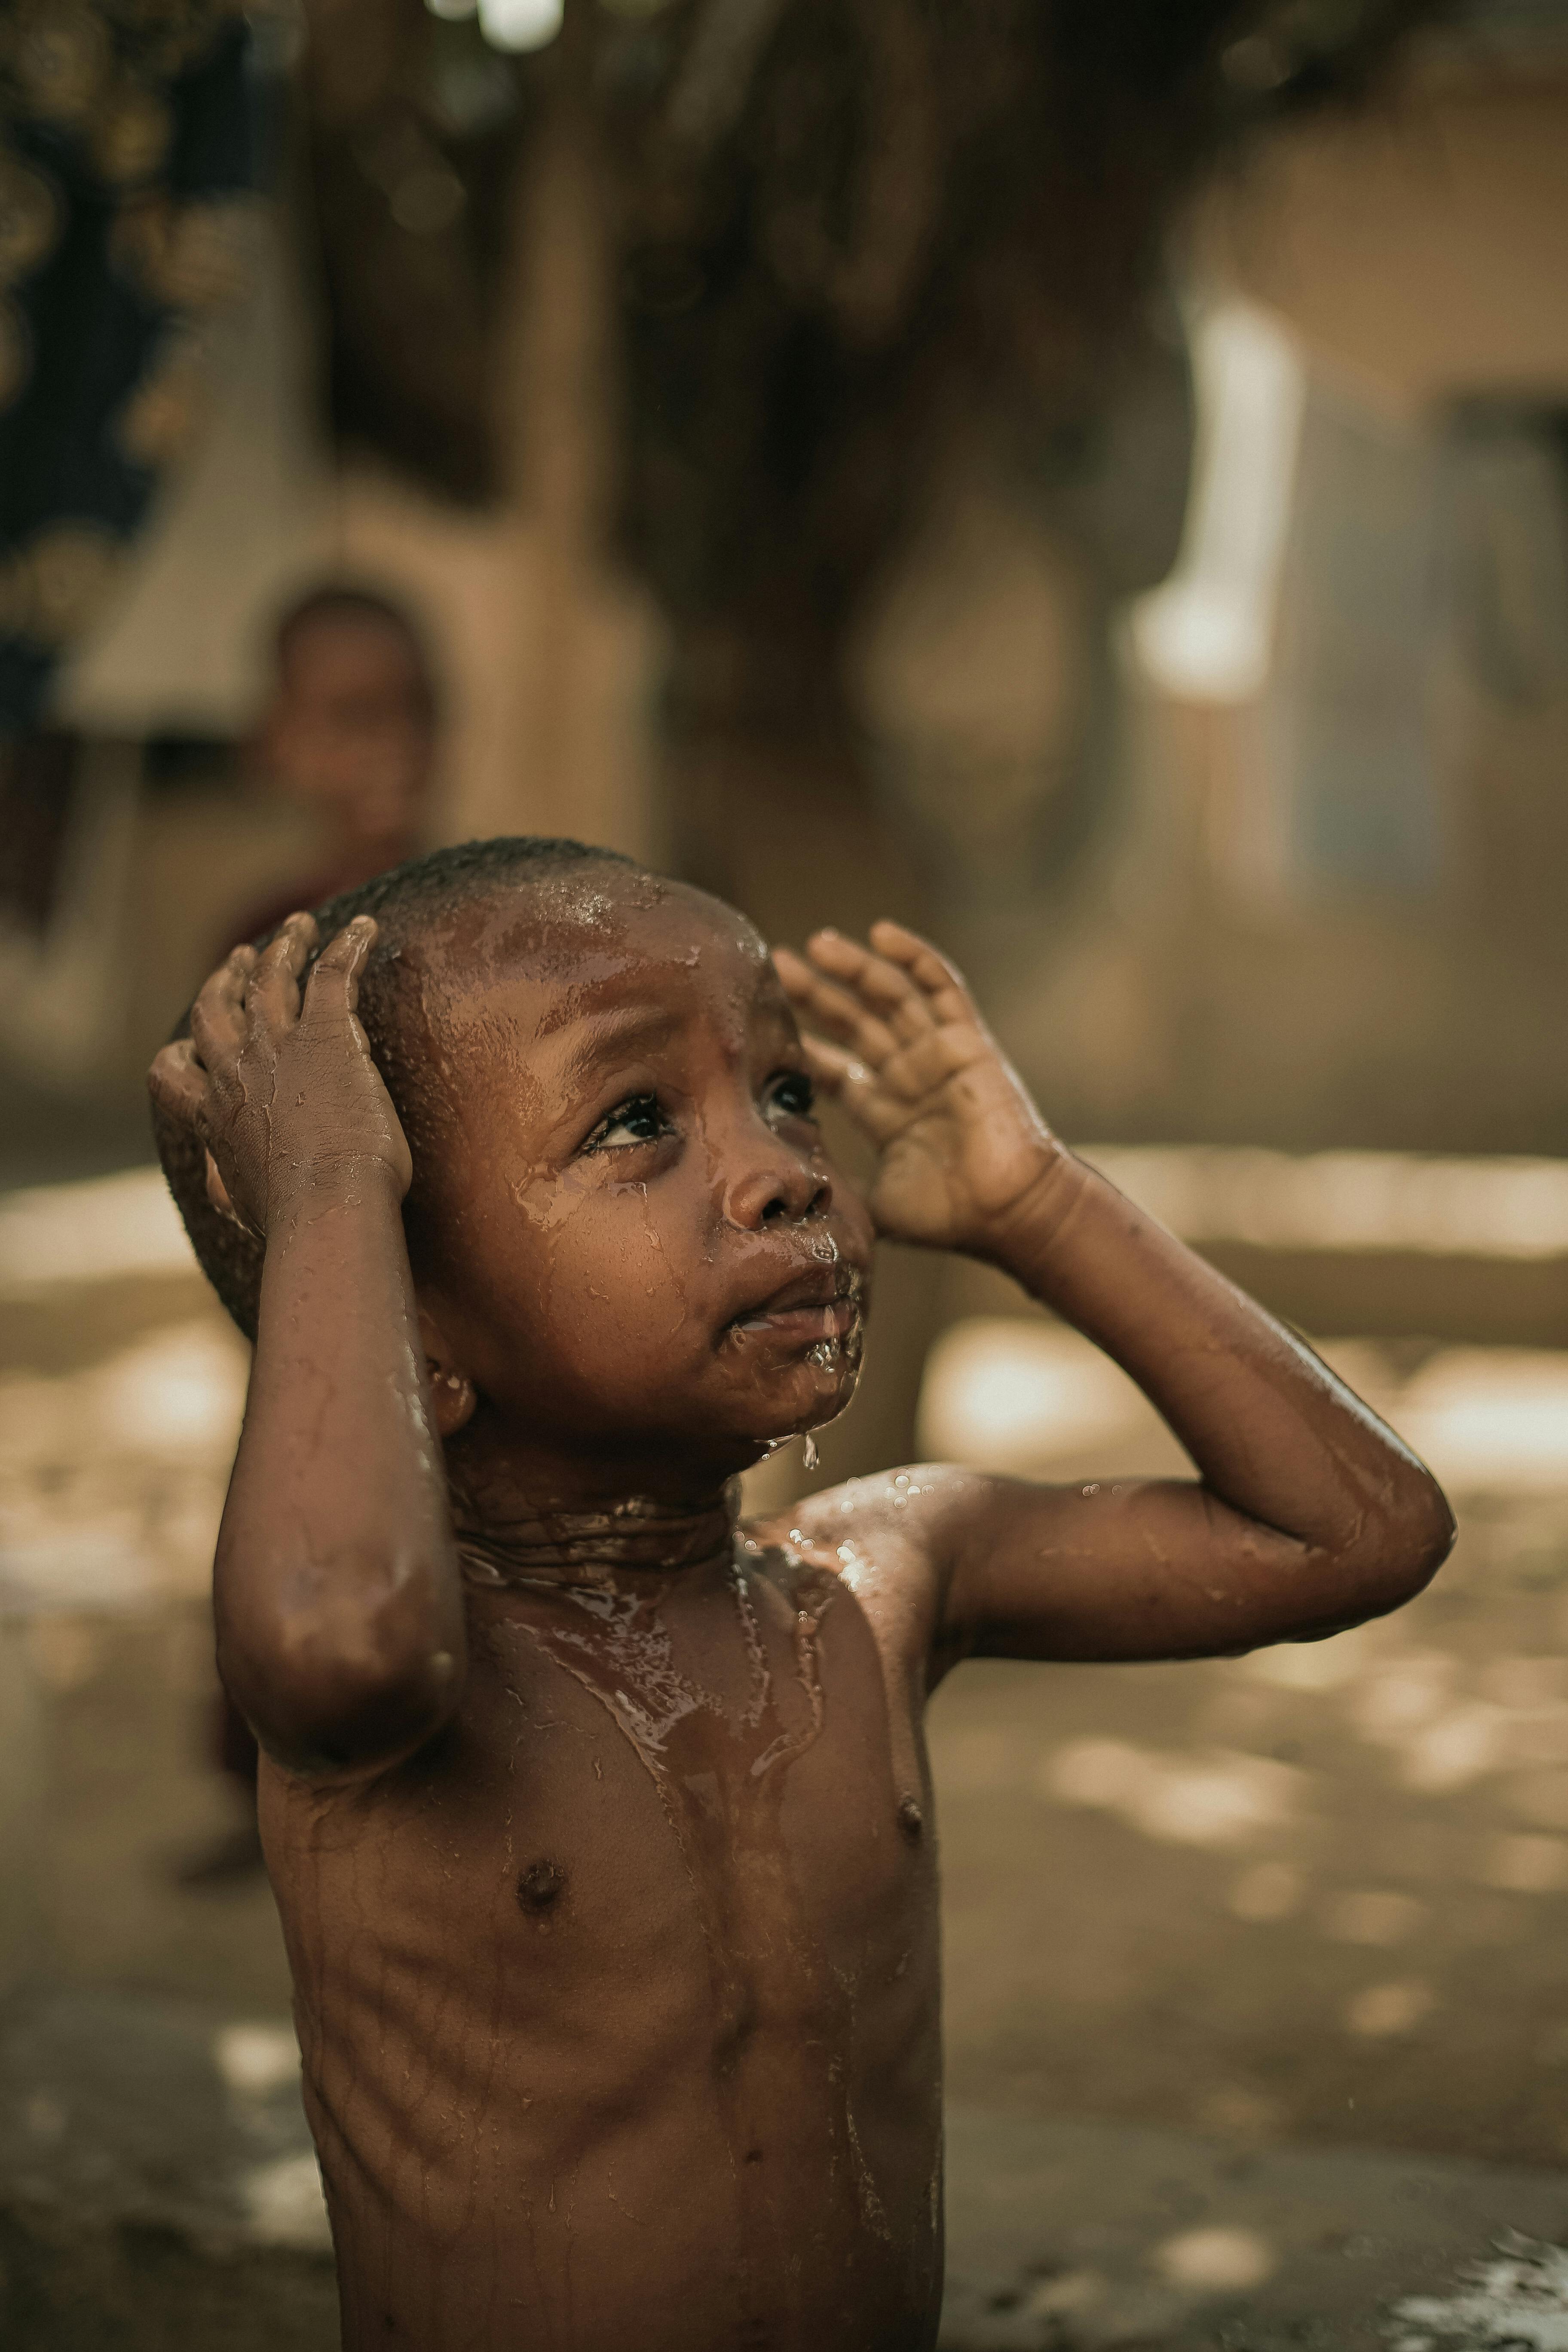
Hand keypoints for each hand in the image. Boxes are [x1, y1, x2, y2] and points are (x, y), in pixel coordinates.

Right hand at [149, 913, 411, 1238]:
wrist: (328, 1207)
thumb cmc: (295, 1218)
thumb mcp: (242, 1207)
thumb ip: (226, 1185)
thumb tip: (218, 1182)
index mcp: (211, 1115)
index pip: (171, 1072)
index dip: (180, 1053)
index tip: (191, 1044)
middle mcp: (235, 1071)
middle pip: (216, 1007)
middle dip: (227, 978)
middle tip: (243, 956)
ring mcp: (279, 1046)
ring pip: (270, 977)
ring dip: (283, 945)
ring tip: (299, 925)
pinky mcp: (328, 1034)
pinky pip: (333, 972)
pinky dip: (348, 945)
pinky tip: (365, 928)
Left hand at [773, 920, 1064, 1257]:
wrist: (1009, 1211)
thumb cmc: (949, 1214)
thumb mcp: (875, 1202)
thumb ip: (839, 1187)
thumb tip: (791, 1192)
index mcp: (885, 1111)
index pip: (833, 1067)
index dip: (800, 1042)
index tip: (761, 1021)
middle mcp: (909, 1076)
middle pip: (853, 1023)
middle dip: (815, 993)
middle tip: (775, 964)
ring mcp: (939, 1055)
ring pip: (889, 997)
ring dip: (854, 968)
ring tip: (816, 943)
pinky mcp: (969, 1040)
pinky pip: (941, 987)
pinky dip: (914, 957)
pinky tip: (881, 932)